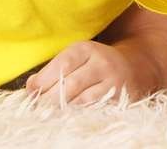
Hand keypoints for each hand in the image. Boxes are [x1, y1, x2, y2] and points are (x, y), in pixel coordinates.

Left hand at [26, 40, 156, 104]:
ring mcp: (113, 82)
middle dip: (48, 101)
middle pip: (69, 86)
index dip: (42, 82)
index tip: (30, 93)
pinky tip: (70, 118)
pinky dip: (79, 116)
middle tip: (37, 109)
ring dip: (62, 111)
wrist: (136, 67)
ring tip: (50, 115)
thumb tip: (31, 86)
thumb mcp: (76, 59)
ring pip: (82, 101)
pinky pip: (95, 110)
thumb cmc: (95, 65)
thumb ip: (52, 70)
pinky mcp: (120, 98)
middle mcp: (101, 63)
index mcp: (86, 49)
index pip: (60, 66)